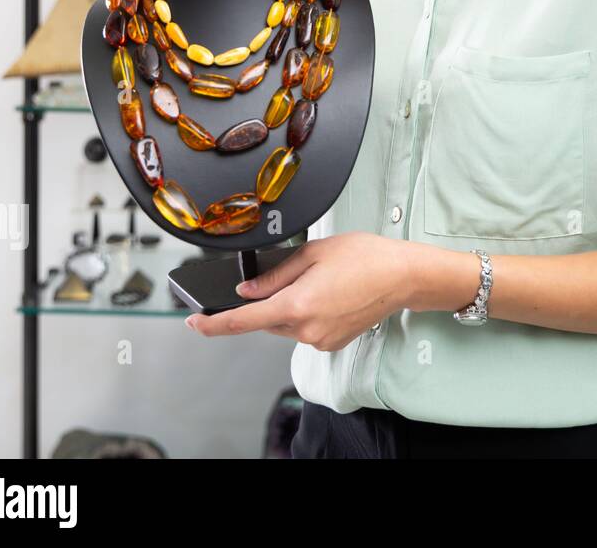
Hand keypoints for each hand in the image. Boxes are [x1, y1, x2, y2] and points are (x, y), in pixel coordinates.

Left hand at [184, 232, 414, 350]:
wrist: (402, 276)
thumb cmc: (365, 257)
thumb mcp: (313, 253)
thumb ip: (274, 274)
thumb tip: (247, 290)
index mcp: (296, 305)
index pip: (241, 321)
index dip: (212, 324)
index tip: (193, 323)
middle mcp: (306, 329)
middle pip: (266, 319)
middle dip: (269, 299)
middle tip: (297, 274)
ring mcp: (320, 339)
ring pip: (286, 324)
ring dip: (291, 305)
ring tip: (322, 280)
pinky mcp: (332, 343)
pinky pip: (306, 329)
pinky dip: (308, 313)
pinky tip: (330, 294)